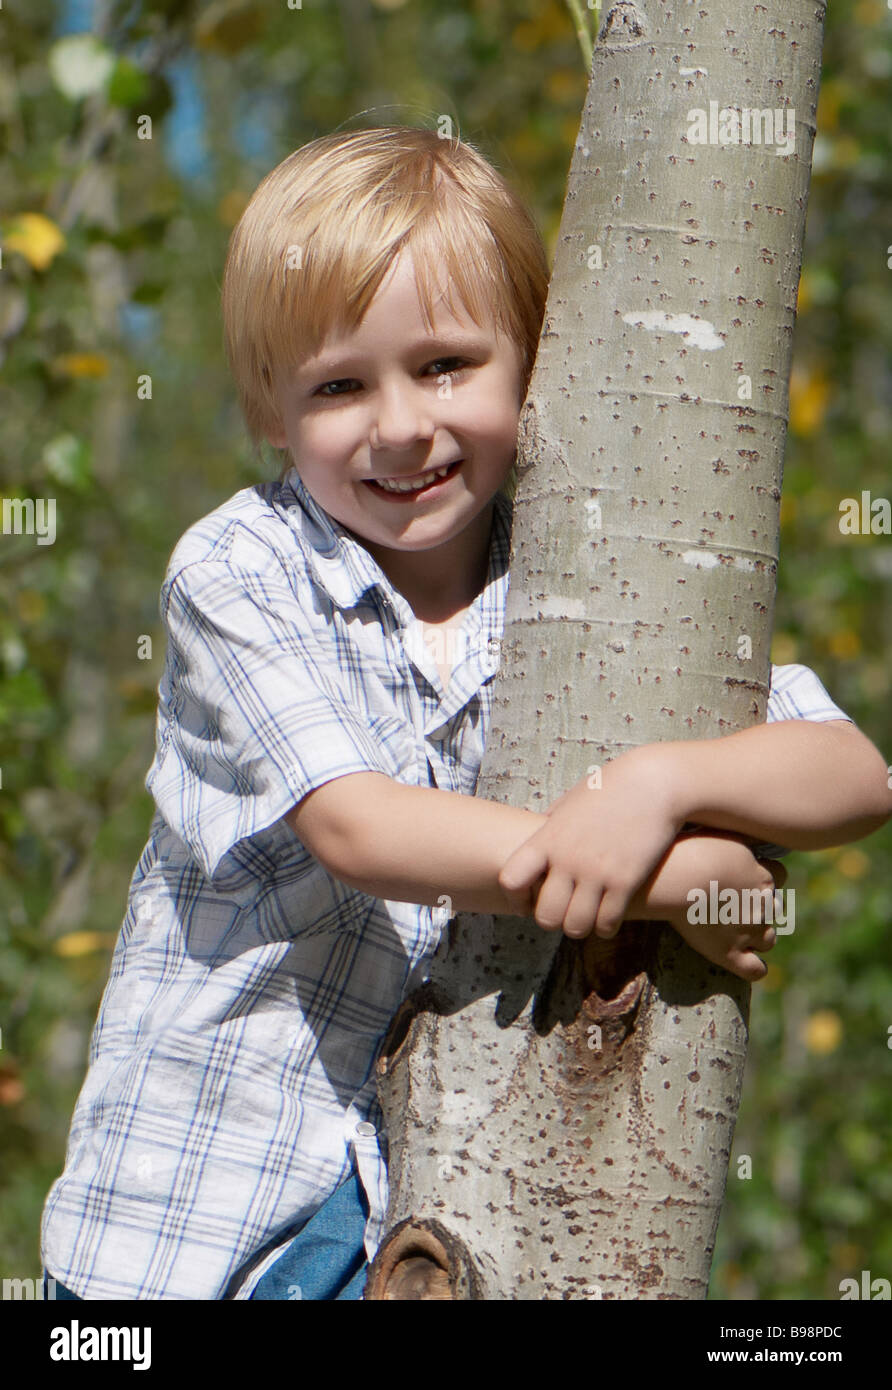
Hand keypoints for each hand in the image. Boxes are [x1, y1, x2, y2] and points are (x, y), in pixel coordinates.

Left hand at [498, 747, 685, 938]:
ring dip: (579, 927)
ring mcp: (597, 872)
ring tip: (585, 918)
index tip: (527, 900)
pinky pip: (607, 923)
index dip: (515, 898)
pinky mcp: (626, 881)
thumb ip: (552, 821)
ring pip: (575, 927)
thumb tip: (537, 833)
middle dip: (551, 920)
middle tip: (562, 913)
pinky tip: (608, 917)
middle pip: (545, 916)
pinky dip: (605, 926)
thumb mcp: (571, 800)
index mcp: (548, 838)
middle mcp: (568, 859)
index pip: (511, 880)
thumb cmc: (610, 788)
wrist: (653, 782)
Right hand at [658, 831, 786, 980]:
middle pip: (774, 908)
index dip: (761, 877)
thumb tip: (747, 825)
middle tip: (730, 902)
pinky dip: (753, 967)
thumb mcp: (723, 832)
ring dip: (757, 936)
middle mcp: (762, 904)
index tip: (741, 876)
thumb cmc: (690, 849)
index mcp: (762, 874)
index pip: (777, 876)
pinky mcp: (730, 953)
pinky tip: (742, 960)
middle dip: (759, 907)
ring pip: (768, 939)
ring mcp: (748, 931)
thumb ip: (740, 836)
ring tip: (731, 930)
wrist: (675, 878)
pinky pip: (755, 970)